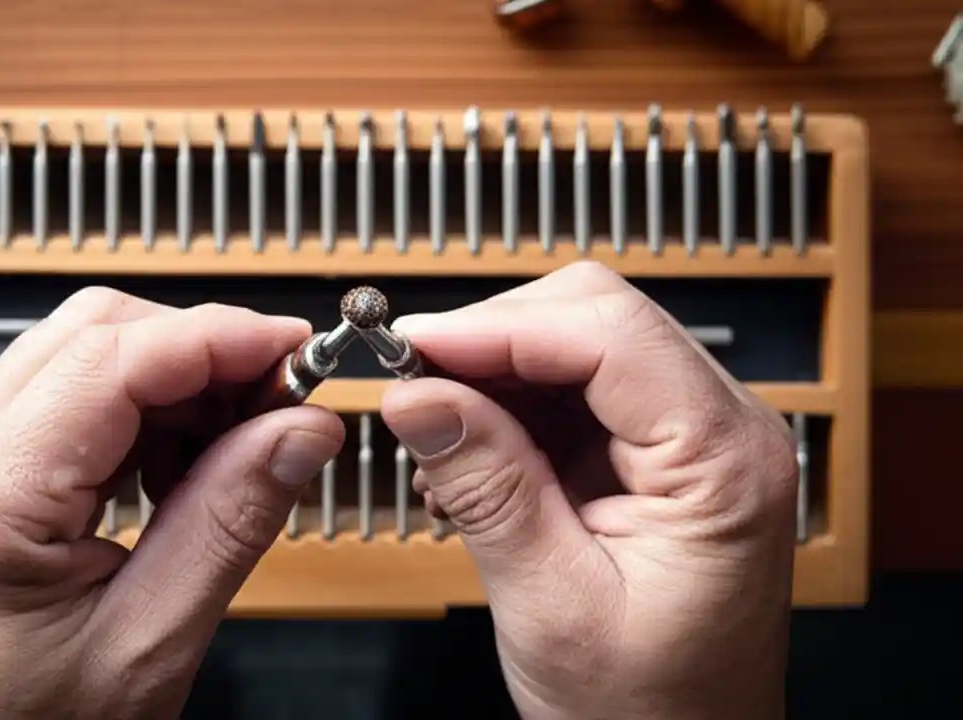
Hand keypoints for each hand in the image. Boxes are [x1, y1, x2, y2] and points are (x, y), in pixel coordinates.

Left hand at [0, 288, 344, 718]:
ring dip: (176, 380)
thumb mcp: (152, 642)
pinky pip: (70, 399)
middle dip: (200, 350)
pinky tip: (185, 463)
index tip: (294, 349)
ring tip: (239, 441)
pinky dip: (145, 412)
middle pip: (92, 333)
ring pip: (83, 355)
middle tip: (280, 396)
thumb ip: (230, 522)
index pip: (111, 360)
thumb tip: (300, 429)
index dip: (216, 338)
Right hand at [380, 262, 796, 719]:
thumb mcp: (553, 604)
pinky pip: (571, 395)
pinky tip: (469, 458)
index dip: (500, 328)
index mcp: (724, 461)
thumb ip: (488, 488)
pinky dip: (507, 410)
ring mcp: (689, 439)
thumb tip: (419, 395)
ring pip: (575, 347)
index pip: (610, 335)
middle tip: (413, 381)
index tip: (416, 345)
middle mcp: (721, 431)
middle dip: (493, 341)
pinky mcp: (653, 456)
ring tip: (436, 434)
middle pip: (595, 319)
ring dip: (493, 376)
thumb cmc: (652, 708)